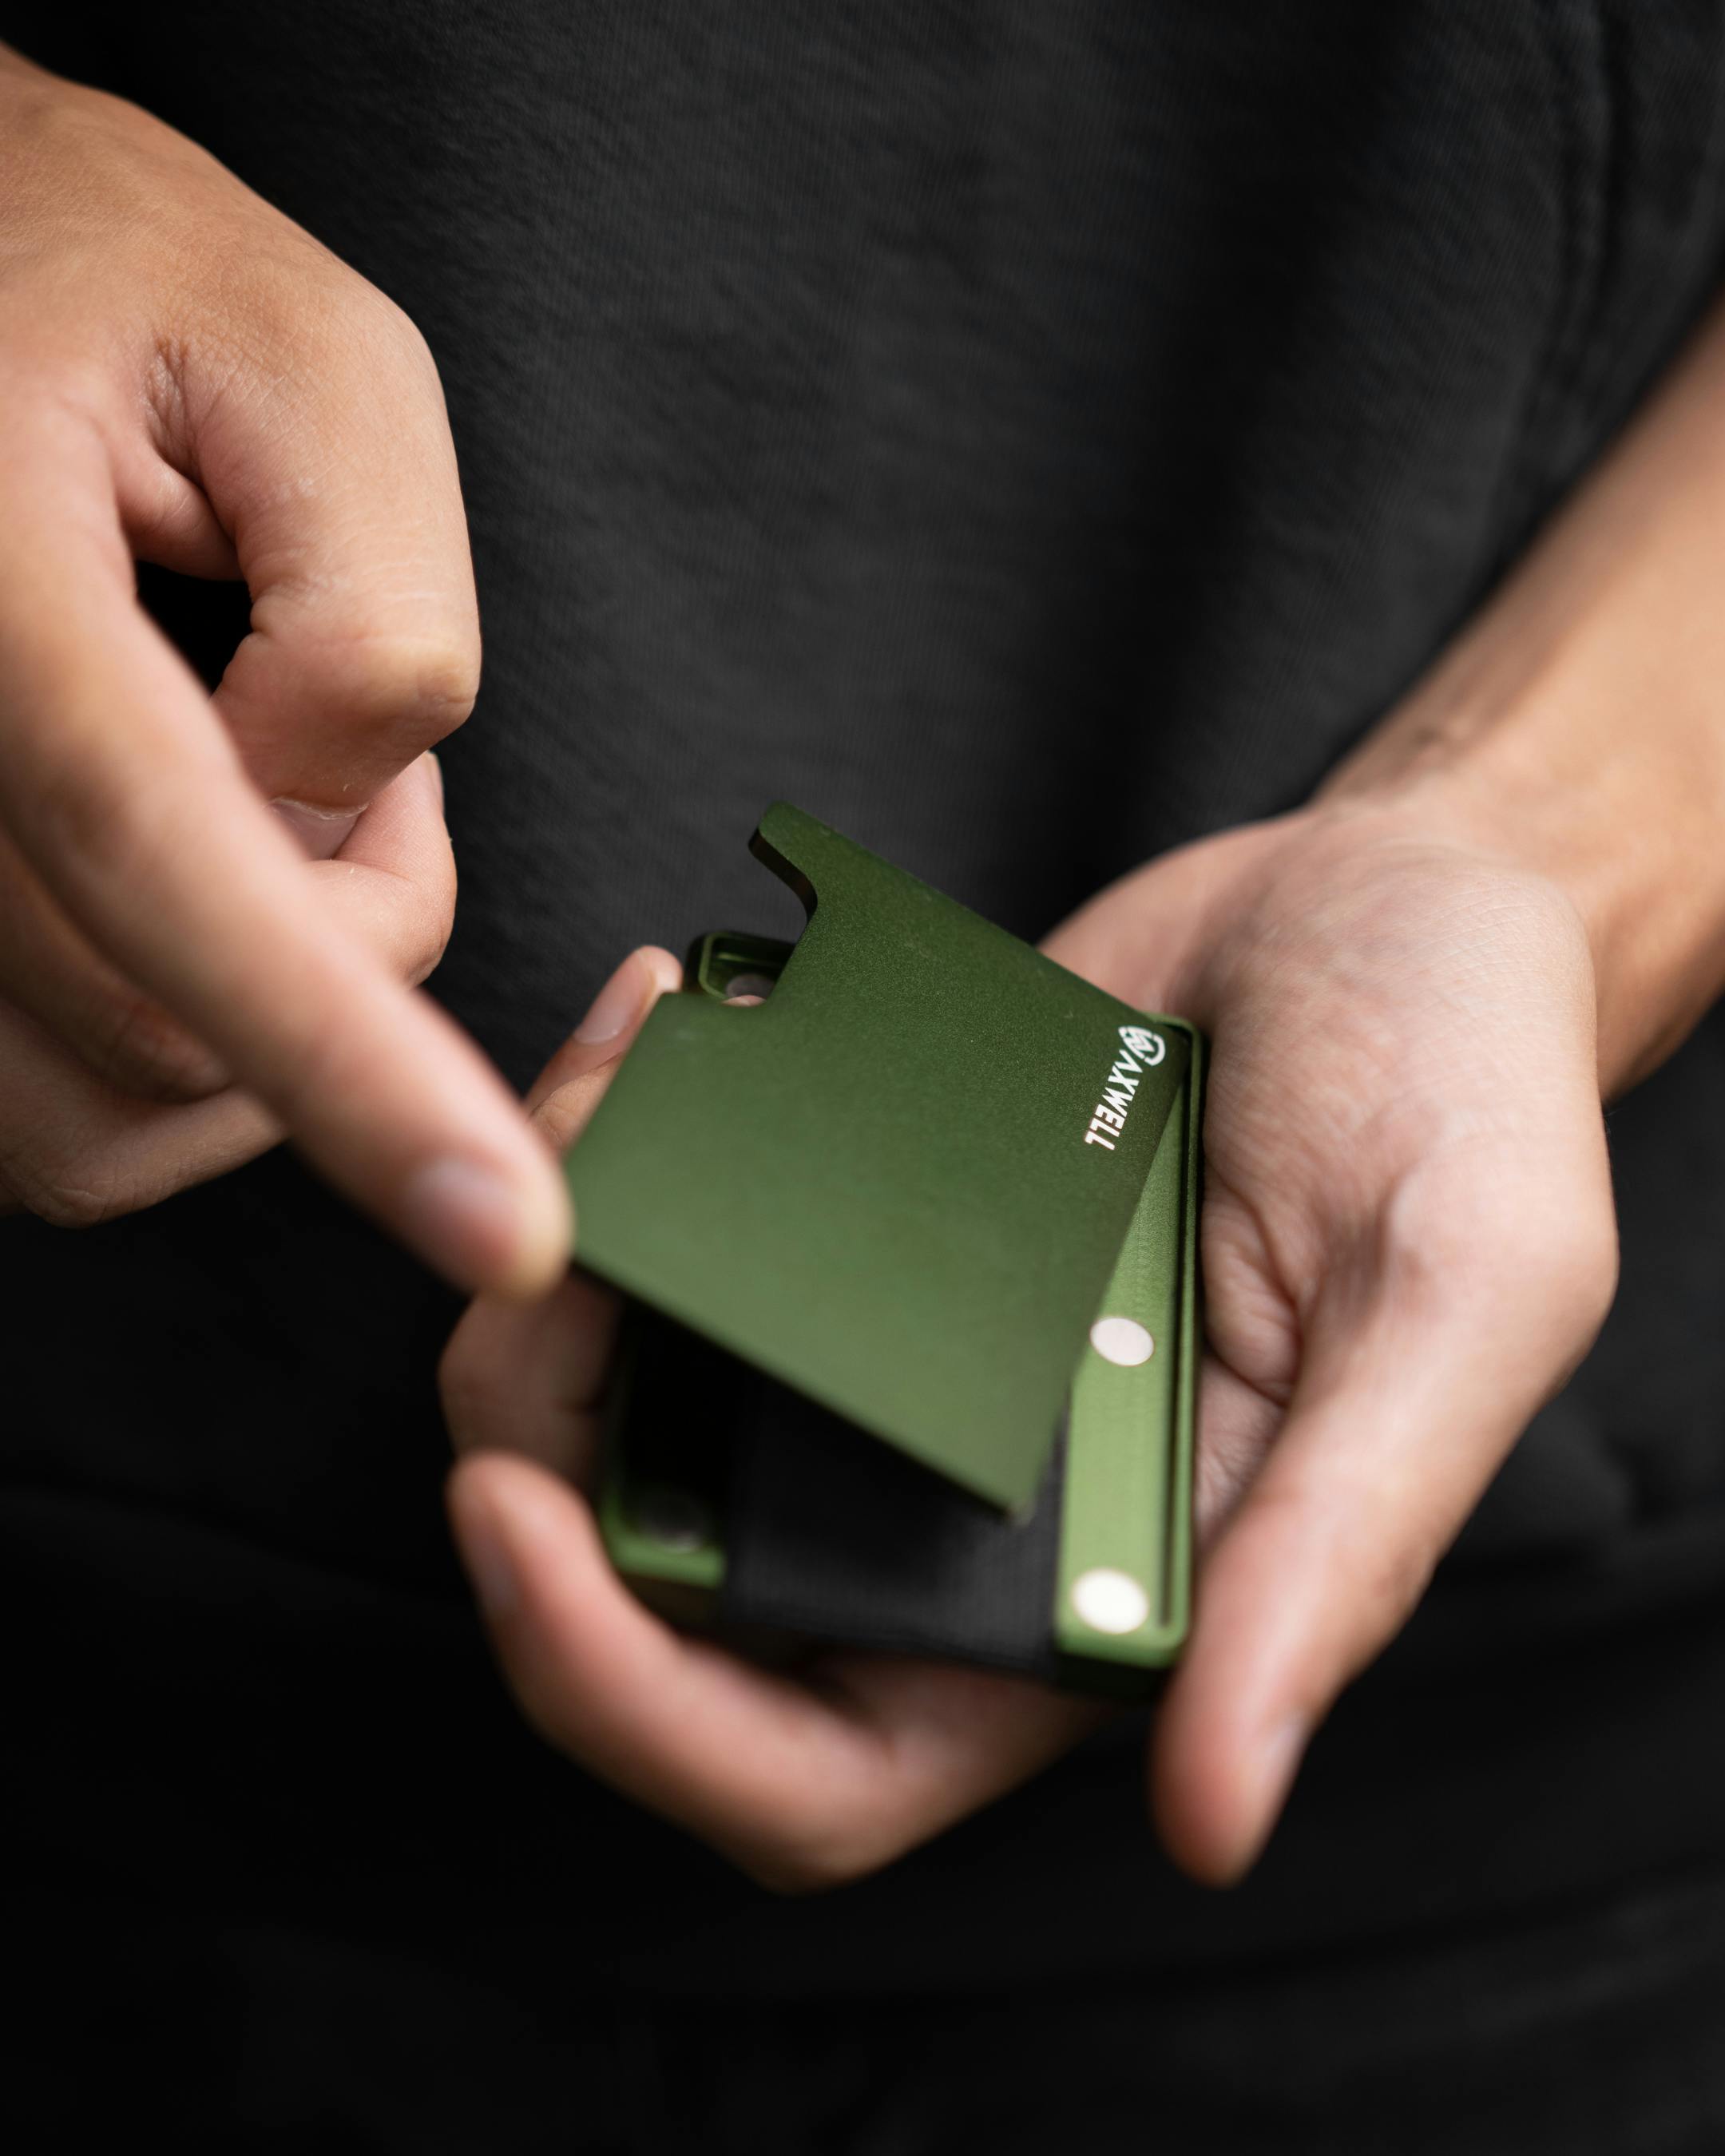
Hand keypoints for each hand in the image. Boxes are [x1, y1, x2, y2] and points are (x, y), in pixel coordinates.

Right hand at [0, 48, 564, 1290]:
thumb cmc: (123, 287)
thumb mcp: (327, 371)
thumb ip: (375, 612)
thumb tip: (326, 821)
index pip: (155, 856)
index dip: (341, 1062)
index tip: (502, 1223)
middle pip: (159, 1030)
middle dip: (343, 955)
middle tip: (359, 772)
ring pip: (96, 1119)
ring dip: (258, 1016)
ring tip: (262, 802)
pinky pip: (52, 1110)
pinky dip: (180, 1048)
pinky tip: (193, 885)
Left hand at [443, 805, 1614, 1891]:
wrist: (1394, 902)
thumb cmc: (1466, 1095)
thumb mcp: (1453, 1303)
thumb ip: (1333, 1555)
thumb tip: (1211, 1814)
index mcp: (1097, 1591)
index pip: (815, 1768)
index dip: (637, 1697)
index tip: (521, 1519)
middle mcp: (964, 1504)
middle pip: (660, 1588)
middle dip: (536, 1442)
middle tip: (532, 1246)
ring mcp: (890, 1359)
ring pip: (630, 1404)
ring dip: (555, 1278)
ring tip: (600, 1089)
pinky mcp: (853, 1223)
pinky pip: (679, 1238)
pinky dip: (625, 1149)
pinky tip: (660, 1025)